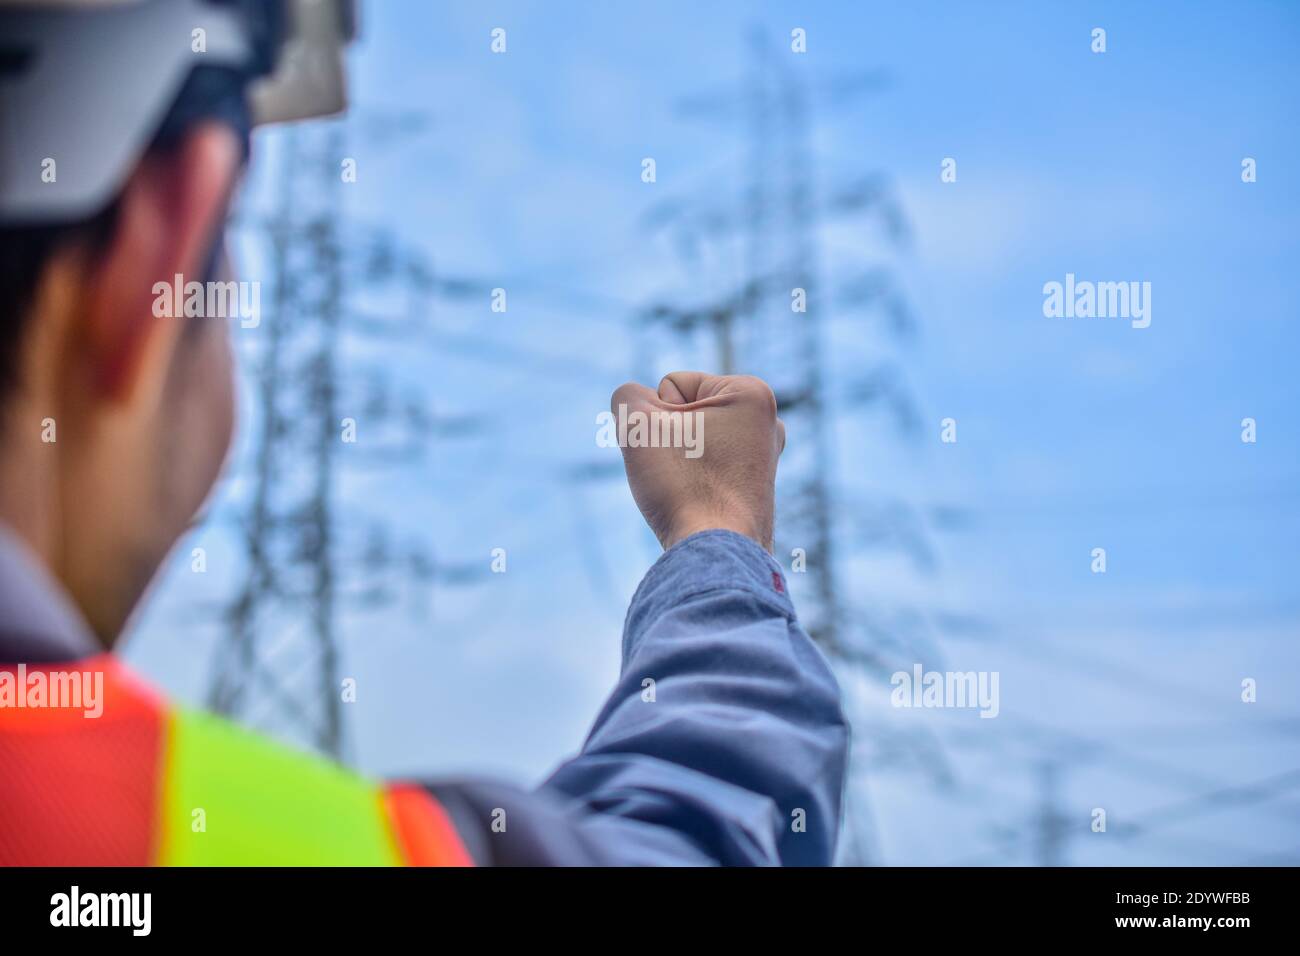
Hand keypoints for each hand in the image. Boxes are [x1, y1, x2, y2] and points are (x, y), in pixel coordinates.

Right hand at [610, 371, 784, 551]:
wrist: (714, 554)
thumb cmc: (683, 486)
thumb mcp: (638, 424)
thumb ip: (626, 396)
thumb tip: (639, 411)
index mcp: (753, 393)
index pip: (672, 384)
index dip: (658, 417)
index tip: (677, 451)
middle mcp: (768, 422)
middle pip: (685, 412)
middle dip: (669, 438)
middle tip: (683, 473)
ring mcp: (764, 458)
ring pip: (691, 442)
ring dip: (677, 461)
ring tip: (691, 489)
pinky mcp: (754, 488)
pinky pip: (704, 470)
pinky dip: (692, 483)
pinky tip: (699, 503)